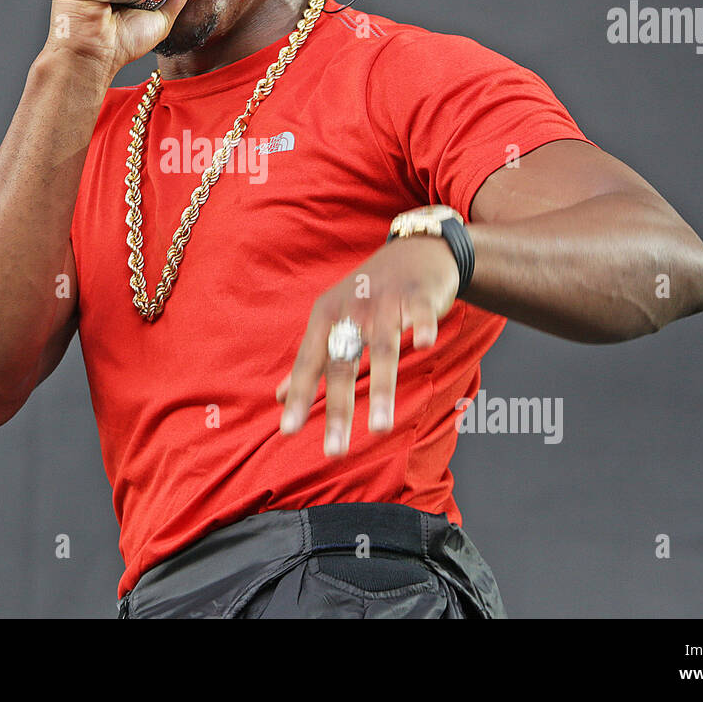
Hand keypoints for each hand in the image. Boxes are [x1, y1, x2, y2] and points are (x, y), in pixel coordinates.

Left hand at [275, 235, 459, 456]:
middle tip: (334, 451)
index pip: (309, 363)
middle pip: (343, 364)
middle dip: (338, 409)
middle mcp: (352, 310)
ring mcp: (385, 301)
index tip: (288, 431)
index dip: (300, 396)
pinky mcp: (418, 295)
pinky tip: (423, 346)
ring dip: (381, 388)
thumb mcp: (332, 318)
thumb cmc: (368, 293)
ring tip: (379, 428)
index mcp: (326, 317)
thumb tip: (279, 398)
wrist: (414, 250)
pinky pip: (419, 314)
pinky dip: (422, 328)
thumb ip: (310, 360)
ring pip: (381, 347)